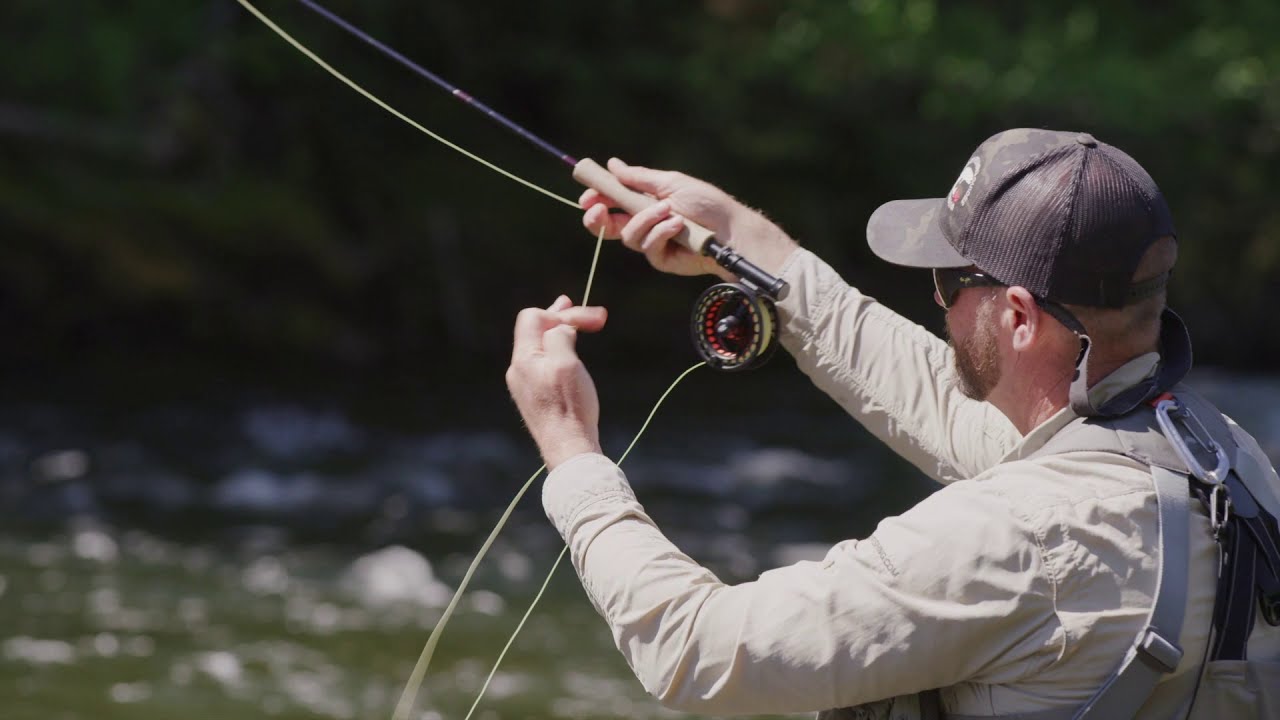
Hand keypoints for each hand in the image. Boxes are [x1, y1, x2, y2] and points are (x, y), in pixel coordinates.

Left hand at [506, 295, 607, 468]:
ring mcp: (525, 385)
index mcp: (524, 358)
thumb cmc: (570, 407)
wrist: (569, 449)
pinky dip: (559, 353)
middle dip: (560, 318)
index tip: (591, 320)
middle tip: (582, 311)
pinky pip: (543, 365)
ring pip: (540, 348)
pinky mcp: (535, 398)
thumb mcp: (567, 363)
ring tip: (576, 326)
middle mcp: (519, 370)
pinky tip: (569, 354)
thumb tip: (560, 328)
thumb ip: (560, 336)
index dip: (562, 313)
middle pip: (535, 331)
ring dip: (561, 334)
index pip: (533, 318)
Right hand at [579, 158, 798, 277]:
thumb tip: (612, 164)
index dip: (596, 200)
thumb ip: (640, 178)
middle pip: (608, 226)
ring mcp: (652, 243)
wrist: (730, 229)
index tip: (587, 197)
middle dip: (598, 219)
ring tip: (668, 211)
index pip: (612, 202)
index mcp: (644, 202)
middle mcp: (645, 223)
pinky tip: (677, 225)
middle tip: (597, 212)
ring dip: (645, 220)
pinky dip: (660, 232)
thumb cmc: (707, 203)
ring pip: (628, 236)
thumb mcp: (671, 182)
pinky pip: (648, 247)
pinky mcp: (661, 259)